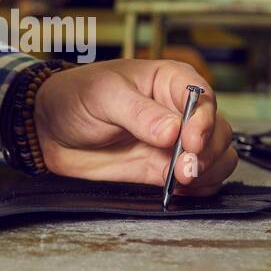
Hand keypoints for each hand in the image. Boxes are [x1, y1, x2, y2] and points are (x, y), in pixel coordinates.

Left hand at [32, 59, 237, 194]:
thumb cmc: (76, 96)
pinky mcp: (164, 169)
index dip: (204, 121)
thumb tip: (173, 131)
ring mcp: (175, 143)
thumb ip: (139, 113)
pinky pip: (198, 181)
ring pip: (217, 158)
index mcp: (170, 81)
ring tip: (182, 179)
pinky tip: (178, 189)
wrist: (50, 128)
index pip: (204, 99)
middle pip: (219, 132)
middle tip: (185, 169)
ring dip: (208, 172)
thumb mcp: (104, 95)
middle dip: (208, 153)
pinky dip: (197, 189)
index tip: (191, 142)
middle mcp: (180, 112)